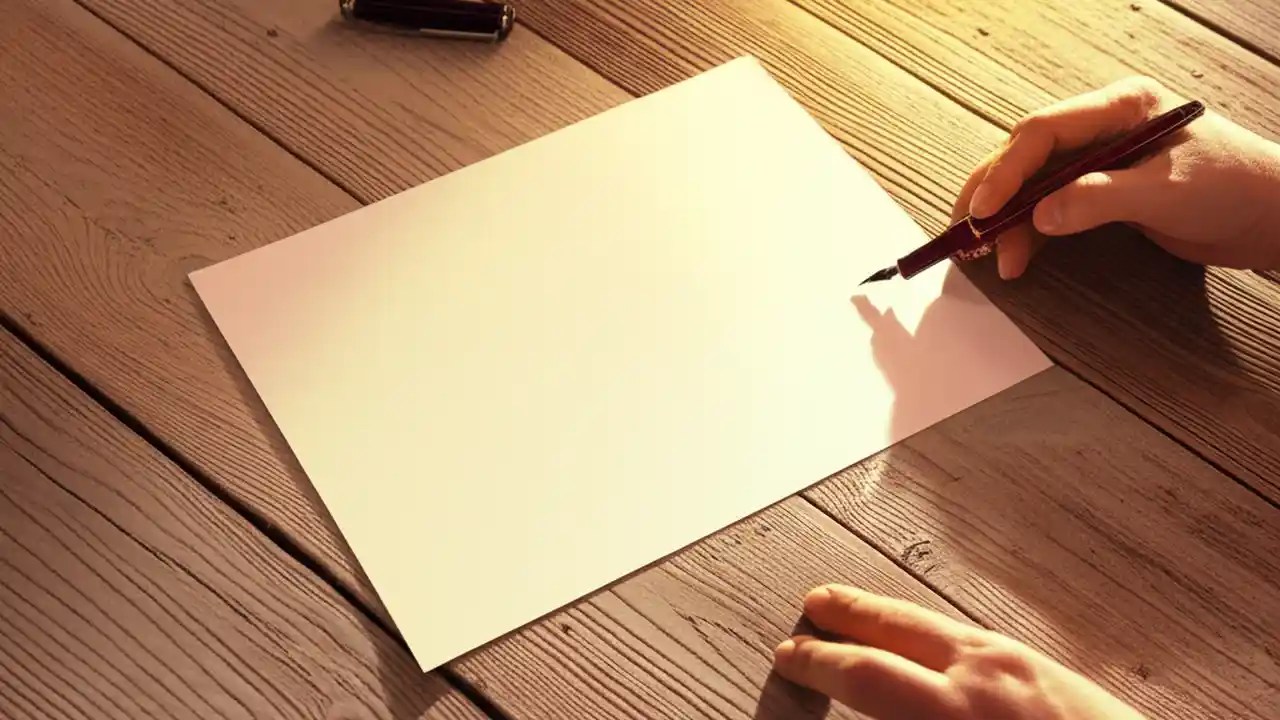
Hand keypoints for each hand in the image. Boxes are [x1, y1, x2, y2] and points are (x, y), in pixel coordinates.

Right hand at [772, 585, 1145, 719]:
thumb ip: (906, 717)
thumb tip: (870, 709)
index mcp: (957, 708)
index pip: (865, 673)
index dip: (818, 663)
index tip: (791, 657)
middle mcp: (984, 671)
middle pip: (894, 624)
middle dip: (845, 611)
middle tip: (811, 602)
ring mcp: (1016, 661)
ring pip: (932, 621)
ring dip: (886, 613)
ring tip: (857, 610)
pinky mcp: (1043, 663)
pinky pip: (966, 632)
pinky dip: (929, 628)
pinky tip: (927, 639)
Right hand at [954, 76, 1279, 278]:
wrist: (1270, 217)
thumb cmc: (1234, 189)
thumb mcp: (1167, 192)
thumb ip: (1101, 200)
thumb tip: (1041, 215)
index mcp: (1120, 107)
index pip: (1043, 132)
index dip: (1006, 170)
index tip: (985, 210)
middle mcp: (1103, 127)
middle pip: (1026, 156)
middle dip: (993, 195)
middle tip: (967, 231)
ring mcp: (1099, 159)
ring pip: (1031, 183)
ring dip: (1007, 220)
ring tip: (990, 256)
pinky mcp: (1101, 191)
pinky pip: (1049, 206)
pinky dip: (1028, 232)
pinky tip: (1017, 257)